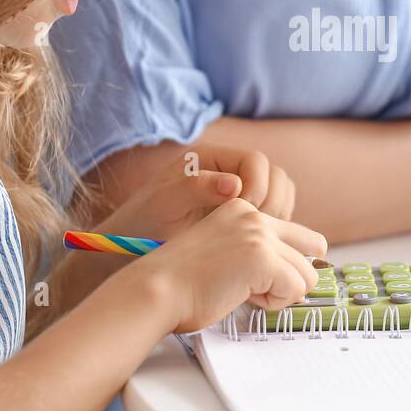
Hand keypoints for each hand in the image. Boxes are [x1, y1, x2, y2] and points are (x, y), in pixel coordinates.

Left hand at [96, 145, 295, 239]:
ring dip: (276, 217)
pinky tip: (254, 248)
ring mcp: (240, 196)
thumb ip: (196, 189)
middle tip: (255, 228)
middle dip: (272, 202)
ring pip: (280, 197)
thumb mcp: (163, 203)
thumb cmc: (142, 224)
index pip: (256, 161)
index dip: (258, 186)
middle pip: (275, 177)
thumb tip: (234, 184)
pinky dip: (272, 230)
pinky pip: (274, 218)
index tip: (245, 211)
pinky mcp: (244, 219)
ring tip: (255, 238)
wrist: (130, 251)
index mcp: (211, 159)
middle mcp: (230, 172)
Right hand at [141, 198, 327, 332]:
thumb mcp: (225, 253)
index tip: (252, 279)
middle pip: (313, 246)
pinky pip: (295, 289)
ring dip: (281, 292)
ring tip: (245, 293)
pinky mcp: (262, 258)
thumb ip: (256, 251)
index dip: (283, 265)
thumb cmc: (184, 284)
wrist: (158, 290)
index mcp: (243, 210)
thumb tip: (299, 275)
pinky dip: (275, 303)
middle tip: (260, 289)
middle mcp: (254, 216)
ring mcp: (259, 235)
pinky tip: (244, 297)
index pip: (295, 234)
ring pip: (307, 273)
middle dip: (294, 276)